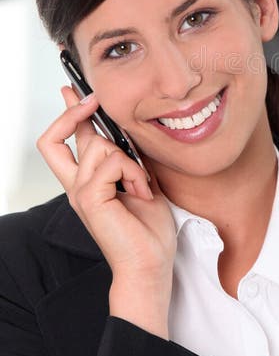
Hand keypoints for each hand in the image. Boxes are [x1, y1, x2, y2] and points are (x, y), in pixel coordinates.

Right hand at [37, 87, 176, 337]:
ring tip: (142, 183)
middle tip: (91, 100)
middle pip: (51, 141)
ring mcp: (81, 193)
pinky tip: (141, 191)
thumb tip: (123, 131)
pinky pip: (112, 162)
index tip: (75, 91)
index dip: (67, 113)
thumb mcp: (139, 182)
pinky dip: (133, 172)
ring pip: (99, 146)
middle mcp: (77, 186)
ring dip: (130, 159)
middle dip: (70, 113)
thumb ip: (126, 159)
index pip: (65, 142)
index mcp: (88, 182)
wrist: (151, 265)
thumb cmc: (149, 231)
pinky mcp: (91, 199)